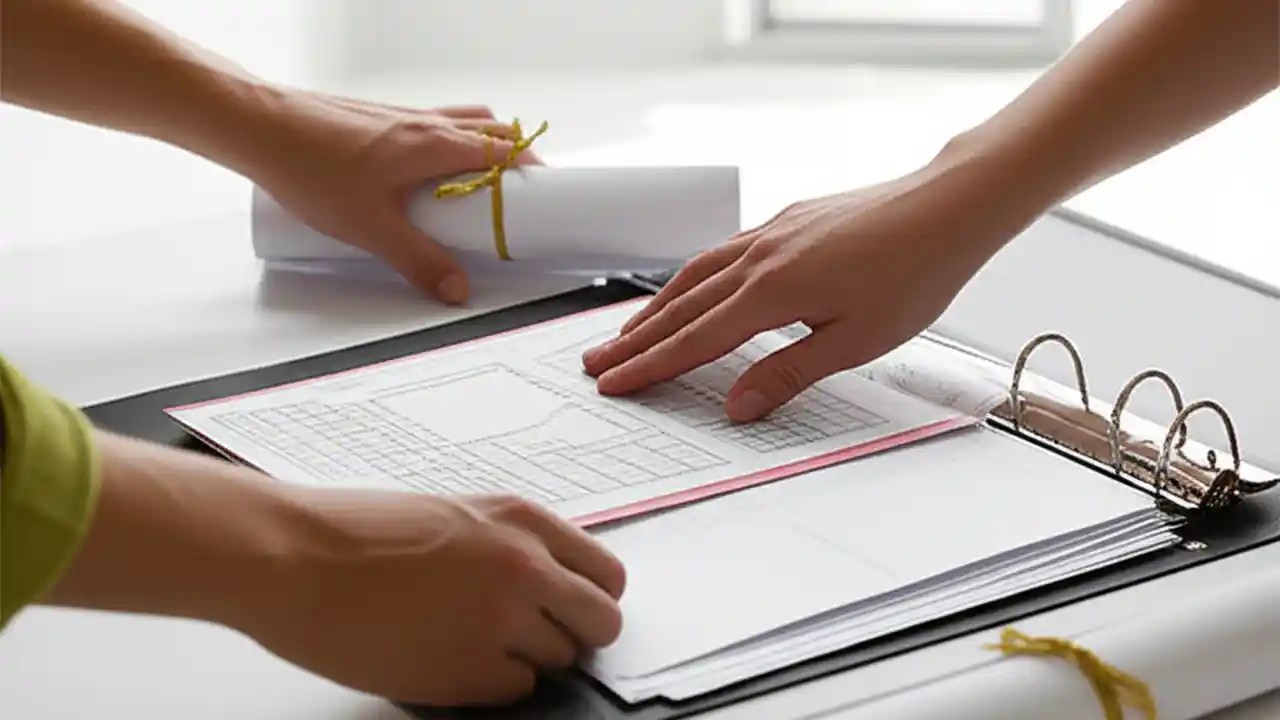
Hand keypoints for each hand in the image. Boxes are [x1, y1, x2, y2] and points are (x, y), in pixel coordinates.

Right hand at [245, 490, 625, 706]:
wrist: (290, 557)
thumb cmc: (353, 531)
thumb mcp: (455, 515)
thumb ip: (512, 546)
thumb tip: (552, 586)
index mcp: (521, 521)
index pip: (608, 574)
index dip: (590, 597)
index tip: (570, 608)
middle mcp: (524, 569)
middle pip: (602, 624)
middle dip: (576, 635)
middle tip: (533, 636)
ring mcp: (499, 624)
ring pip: (558, 662)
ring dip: (525, 659)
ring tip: (466, 638)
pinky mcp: (466, 674)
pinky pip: (513, 692)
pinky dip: (490, 685)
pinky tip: (446, 657)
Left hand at [246, 91, 537, 304]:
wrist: (260, 129)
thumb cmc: (312, 168)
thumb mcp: (372, 229)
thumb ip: (419, 261)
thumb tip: (456, 290)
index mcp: (436, 144)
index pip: (508, 152)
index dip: (534, 175)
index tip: (548, 201)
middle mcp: (427, 122)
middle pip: (495, 132)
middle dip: (516, 163)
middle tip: (519, 201)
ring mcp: (405, 117)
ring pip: (466, 122)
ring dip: (485, 148)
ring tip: (481, 188)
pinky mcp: (382, 120)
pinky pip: (435, 124)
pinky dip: (451, 143)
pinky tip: (430, 174)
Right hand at [581, 154, 1035, 421]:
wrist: (948, 206)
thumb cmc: (914, 274)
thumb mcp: (855, 342)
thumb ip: (788, 373)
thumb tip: (737, 407)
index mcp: (773, 293)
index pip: (696, 340)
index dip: (650, 367)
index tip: (614, 384)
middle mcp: (760, 258)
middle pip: (682, 306)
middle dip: (635, 339)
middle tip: (596, 362)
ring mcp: (771, 234)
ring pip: (695, 273)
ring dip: (657, 306)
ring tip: (630, 331)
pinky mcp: (787, 220)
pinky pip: (722, 252)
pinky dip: (692, 276)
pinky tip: (692, 286)